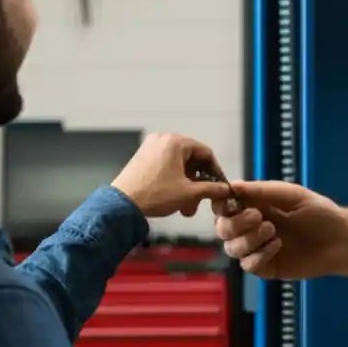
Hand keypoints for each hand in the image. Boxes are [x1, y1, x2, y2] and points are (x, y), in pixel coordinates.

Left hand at [111, 133, 232, 216]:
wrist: (122, 204)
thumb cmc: (154, 195)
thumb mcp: (189, 193)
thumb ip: (211, 189)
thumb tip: (225, 189)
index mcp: (175, 142)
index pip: (205, 153)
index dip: (216, 171)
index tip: (219, 185)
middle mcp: (162, 140)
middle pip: (191, 159)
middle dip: (199, 183)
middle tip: (201, 200)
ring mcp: (150, 148)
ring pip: (179, 165)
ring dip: (187, 185)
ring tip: (186, 206)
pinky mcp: (142, 158)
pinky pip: (166, 166)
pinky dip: (174, 181)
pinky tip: (175, 199)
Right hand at [212, 181, 346, 278]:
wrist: (342, 241)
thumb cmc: (320, 213)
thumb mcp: (292, 195)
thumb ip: (262, 191)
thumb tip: (233, 185)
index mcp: (255, 206)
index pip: (224, 206)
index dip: (221, 205)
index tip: (229, 202)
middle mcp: (252, 227)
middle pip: (223, 229)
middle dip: (234, 223)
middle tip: (257, 217)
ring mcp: (257, 249)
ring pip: (232, 248)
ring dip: (248, 239)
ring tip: (272, 231)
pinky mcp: (266, 267)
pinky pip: (248, 265)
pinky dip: (259, 255)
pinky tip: (277, 247)